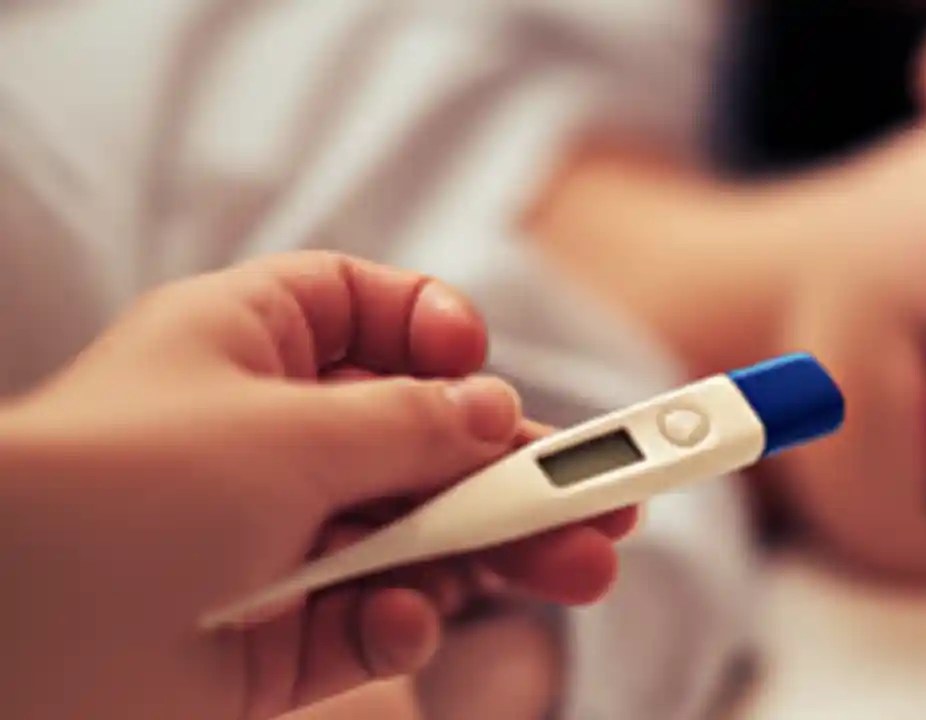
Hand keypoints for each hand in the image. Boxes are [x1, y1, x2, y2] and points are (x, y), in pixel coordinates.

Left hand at [0, 252, 634, 719]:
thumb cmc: (117, 491)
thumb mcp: (287, 431)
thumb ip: (410, 424)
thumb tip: (494, 413)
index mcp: (249, 349)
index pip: (364, 312)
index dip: (433, 329)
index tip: (485, 363)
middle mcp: (266, 439)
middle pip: (421, 440)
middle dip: (512, 471)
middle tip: (607, 499)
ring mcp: (275, 541)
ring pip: (416, 536)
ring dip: (495, 552)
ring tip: (583, 568)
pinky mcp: (277, 635)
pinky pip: (368, 617)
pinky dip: (395, 621)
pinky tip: (398, 622)